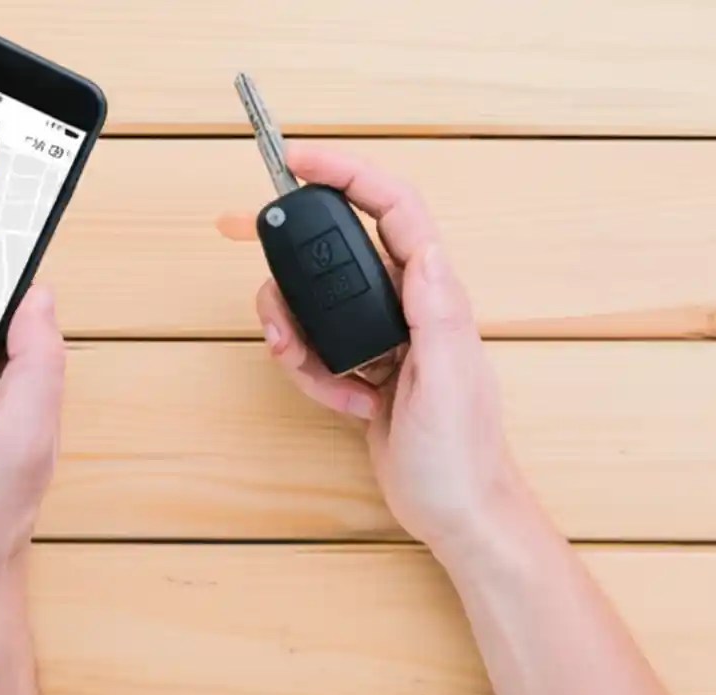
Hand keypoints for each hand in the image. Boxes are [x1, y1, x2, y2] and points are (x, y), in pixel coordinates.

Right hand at [252, 145, 523, 550]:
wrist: (455, 513)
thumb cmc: (461, 454)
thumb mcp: (449, 379)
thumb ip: (437, 310)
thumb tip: (423, 247)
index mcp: (435, 294)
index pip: (392, 209)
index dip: (348, 173)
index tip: (299, 160)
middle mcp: (411, 305)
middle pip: (339, 250)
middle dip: (294, 259)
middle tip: (254, 262)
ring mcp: (386, 337)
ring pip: (318, 303)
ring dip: (296, 331)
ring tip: (305, 366)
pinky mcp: (366, 368)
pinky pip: (319, 350)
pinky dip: (315, 375)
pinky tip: (347, 404)